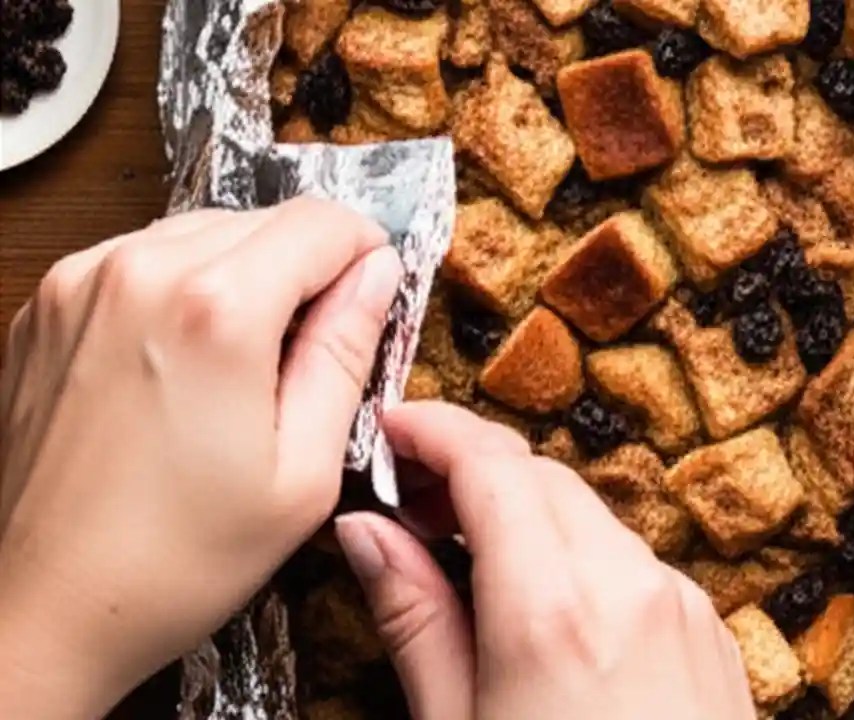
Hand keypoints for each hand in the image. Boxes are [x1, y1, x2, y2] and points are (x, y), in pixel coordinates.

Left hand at [0, 199, 402, 718]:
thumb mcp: (303, 472)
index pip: (322, 221)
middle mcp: (138, 273)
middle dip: (306, 270)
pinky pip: (143, 261)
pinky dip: (182, 290)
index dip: (365, 254)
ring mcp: (81, 283)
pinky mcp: (48, 305)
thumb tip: (377, 277)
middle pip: (264, 219)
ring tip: (246, 366)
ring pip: (203, 232)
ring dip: (244, 276)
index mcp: (214, 311)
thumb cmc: (171, 561)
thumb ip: (347, 353)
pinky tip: (187, 366)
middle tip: (312, 351)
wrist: (42, 608)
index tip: (371, 297)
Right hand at [334, 402, 755, 719]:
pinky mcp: (709, 632)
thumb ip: (416, 618)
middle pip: (540, 477)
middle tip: (406, 499)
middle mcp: (629, 587)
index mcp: (554, 610)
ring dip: (524, 513)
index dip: (432, 430)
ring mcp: (682, 606)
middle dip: (471, 469)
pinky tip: (538, 602)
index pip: (489, 465)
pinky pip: (631, 560)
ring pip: (588, 514)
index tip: (390, 430)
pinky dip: (576, 554)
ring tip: (464, 557)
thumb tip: (368, 536)